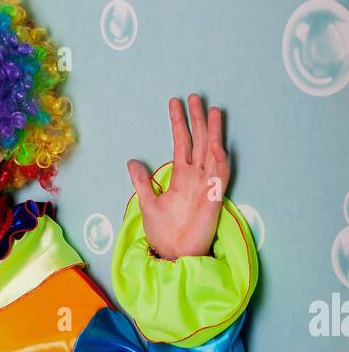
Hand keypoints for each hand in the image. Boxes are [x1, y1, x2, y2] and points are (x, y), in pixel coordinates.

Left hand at [126, 94, 229, 259]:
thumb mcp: (147, 203)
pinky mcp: (213, 199)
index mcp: (181, 176)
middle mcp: (195, 177)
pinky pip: (219, 177)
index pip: (181, 142)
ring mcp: (206, 186)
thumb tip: (132, 161)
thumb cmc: (165, 232)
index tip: (175, 103)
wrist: (174, 255)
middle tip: (195, 96)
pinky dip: (218, 162)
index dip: (178, 122)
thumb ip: (141, 182)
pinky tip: (216, 146)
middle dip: (197, 119)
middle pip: (198, 141)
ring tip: (213, 111)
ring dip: (213, 133)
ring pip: (212, 153)